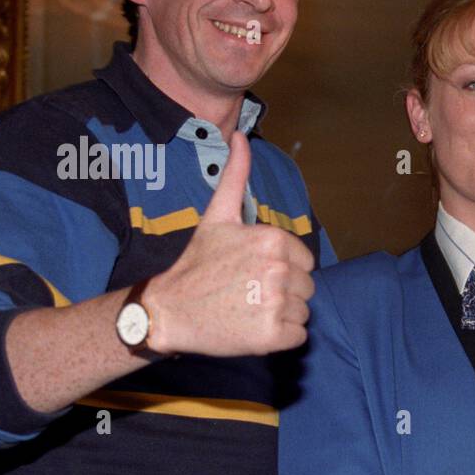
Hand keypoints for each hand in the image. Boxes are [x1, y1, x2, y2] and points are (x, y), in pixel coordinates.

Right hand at [145, 130, 314, 355]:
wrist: (168, 310)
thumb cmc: (196, 263)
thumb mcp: (217, 216)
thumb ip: (236, 176)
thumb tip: (241, 136)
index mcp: (273, 240)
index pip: (305, 261)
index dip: (282, 269)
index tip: (251, 272)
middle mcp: (278, 270)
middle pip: (307, 287)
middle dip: (282, 292)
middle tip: (246, 292)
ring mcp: (275, 303)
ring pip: (303, 312)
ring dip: (281, 314)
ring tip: (247, 308)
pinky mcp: (273, 336)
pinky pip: (298, 336)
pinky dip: (279, 337)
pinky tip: (251, 328)